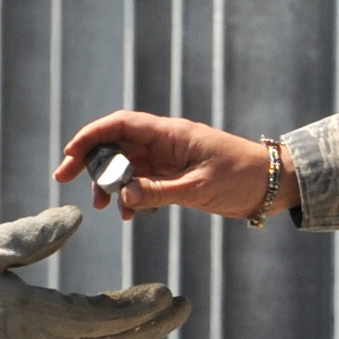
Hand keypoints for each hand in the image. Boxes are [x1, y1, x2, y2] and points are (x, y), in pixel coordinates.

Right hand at [0, 207, 185, 338]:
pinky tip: (108, 327)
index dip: (139, 308)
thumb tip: (77, 218)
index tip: (170, 294)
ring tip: (158, 315)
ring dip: (125, 335)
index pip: (100, 318)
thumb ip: (35, 235)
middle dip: (148, 325)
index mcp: (30, 320)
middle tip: (184, 307)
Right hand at [59, 112, 281, 221]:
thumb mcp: (200, 188)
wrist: (274, 184)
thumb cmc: (243, 177)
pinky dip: (130, 195)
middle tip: (64, 180)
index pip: (121, 124)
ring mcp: (169, 159)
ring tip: (101, 206)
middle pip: (116, 143)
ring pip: (126, 165)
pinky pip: (143, 182)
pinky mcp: (175, 176)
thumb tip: (122, 197)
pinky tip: (128, 214)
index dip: (91, 135)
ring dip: (109, 182)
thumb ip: (160, 192)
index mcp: (171, 134)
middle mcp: (165, 142)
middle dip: (90, 160)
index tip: (69, 155)